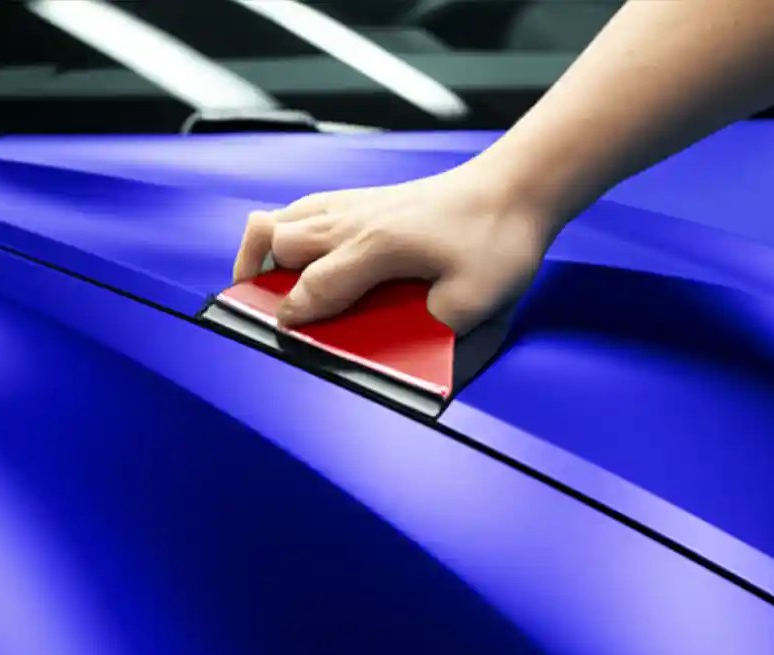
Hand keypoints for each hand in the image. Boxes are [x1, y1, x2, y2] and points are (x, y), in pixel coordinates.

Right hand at [232, 162, 558, 334]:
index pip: (311, 287)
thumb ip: (432, 330)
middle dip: (258, 277)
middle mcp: (354, 221)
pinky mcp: (361, 199)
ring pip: (281, 217)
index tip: (287, 337)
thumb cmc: (497, 238)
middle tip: (261, 310)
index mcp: (377, 246)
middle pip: (275, 240)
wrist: (515, 187)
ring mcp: (354, 205)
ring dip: (265, 251)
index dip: (293, 318)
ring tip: (262, 282)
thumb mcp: (475, 300)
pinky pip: (302, 210)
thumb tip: (398, 349)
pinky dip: (287, 232)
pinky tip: (300, 256)